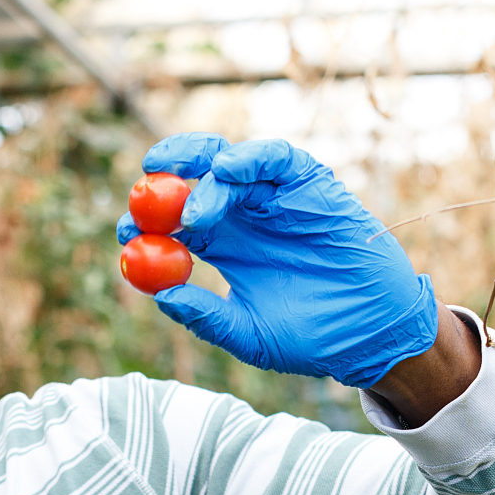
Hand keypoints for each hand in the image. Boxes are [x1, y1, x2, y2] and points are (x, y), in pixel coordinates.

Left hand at [115, 134, 440, 390]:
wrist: (370, 334)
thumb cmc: (312, 338)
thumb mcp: (249, 336)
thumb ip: (206, 317)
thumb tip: (160, 296)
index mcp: (224, 247)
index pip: (172, 223)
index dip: (144, 224)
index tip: (123, 233)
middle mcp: (244, 216)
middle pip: (191, 180)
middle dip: (162, 180)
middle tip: (137, 194)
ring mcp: (275, 197)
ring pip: (227, 164)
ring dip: (199, 174)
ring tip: (187, 210)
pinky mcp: (309, 185)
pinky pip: (274, 157)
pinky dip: (248, 157)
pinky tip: (226, 170)